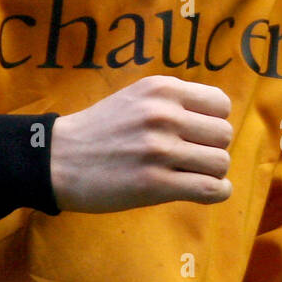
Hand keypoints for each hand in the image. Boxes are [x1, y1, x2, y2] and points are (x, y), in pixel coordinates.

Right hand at [49, 75, 231, 213]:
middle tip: (191, 157)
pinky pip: (211, 189)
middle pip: (223, 134)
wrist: (58, 159)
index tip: (196, 133)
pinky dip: (216, 192)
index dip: (213, 121)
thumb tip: (215, 118)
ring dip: (211, 172)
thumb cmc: (99, 129)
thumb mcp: (135, 97)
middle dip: (212, 148)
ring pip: (220, 162)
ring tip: (191, 174)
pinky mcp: (155, 184)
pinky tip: (202, 191)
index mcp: (161, 89)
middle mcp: (163, 114)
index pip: (220, 104)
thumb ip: (172, 101)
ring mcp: (159, 150)